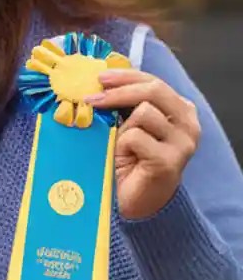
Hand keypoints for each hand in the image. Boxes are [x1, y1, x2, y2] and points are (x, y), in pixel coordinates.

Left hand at [85, 69, 200, 219]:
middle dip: (119, 91)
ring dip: (121, 126)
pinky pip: (136, 137)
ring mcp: (182, 143)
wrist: (134, 203)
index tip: (100, 77)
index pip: (154, 81)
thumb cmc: (128, 163)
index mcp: (179, 111)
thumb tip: (98, 82)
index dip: (126, 76)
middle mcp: (187, 124)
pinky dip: (121, 145)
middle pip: (154, 90)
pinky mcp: (169, 160)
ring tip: (118, 145)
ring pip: (145, 112)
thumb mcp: (126, 128)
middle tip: (93, 97)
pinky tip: (124, 159)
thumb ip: (124, 106)